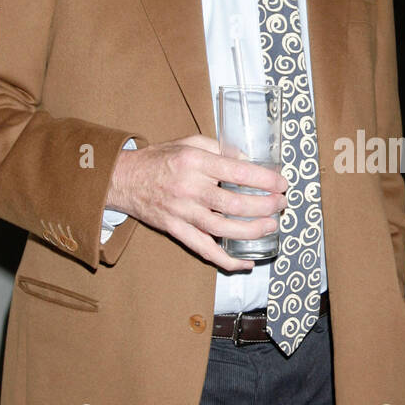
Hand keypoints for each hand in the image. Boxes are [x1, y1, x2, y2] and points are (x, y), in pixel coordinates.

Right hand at [106, 134, 287, 269]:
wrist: (123, 179)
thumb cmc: (159, 159)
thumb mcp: (189, 142)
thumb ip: (220, 149)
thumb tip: (249, 160)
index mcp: (195, 161)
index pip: (237, 171)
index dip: (264, 179)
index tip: (281, 183)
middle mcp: (189, 187)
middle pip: (233, 202)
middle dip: (264, 206)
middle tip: (280, 204)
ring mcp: (181, 212)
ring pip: (222, 228)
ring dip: (251, 230)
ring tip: (271, 226)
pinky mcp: (175, 230)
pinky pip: (203, 249)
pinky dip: (226, 260)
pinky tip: (245, 262)